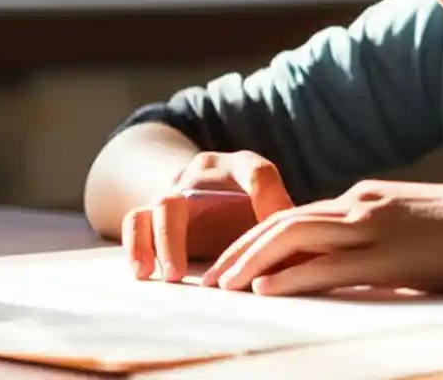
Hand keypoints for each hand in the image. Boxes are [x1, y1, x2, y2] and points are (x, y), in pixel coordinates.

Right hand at [122, 150, 293, 282]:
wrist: (208, 190)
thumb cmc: (251, 203)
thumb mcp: (273, 207)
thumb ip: (286, 225)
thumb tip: (307, 261)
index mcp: (242, 166)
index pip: (257, 172)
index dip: (267, 199)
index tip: (277, 229)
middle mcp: (204, 172)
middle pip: (196, 186)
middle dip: (205, 225)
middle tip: (202, 272)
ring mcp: (175, 190)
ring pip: (160, 205)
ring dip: (161, 241)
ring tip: (165, 275)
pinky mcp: (154, 212)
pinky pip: (136, 221)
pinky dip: (137, 245)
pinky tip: (142, 272)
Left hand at [200, 179, 442, 295]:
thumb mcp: (416, 224)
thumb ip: (383, 234)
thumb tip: (363, 261)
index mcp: (364, 197)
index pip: (297, 214)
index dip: (258, 239)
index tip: (232, 263)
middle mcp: (360, 205)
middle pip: (281, 222)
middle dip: (239, 250)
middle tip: (209, 279)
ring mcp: (373, 227)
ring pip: (292, 237)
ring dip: (249, 262)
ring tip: (221, 287)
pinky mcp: (388, 257)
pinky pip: (327, 266)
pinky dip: (288, 278)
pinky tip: (263, 292)